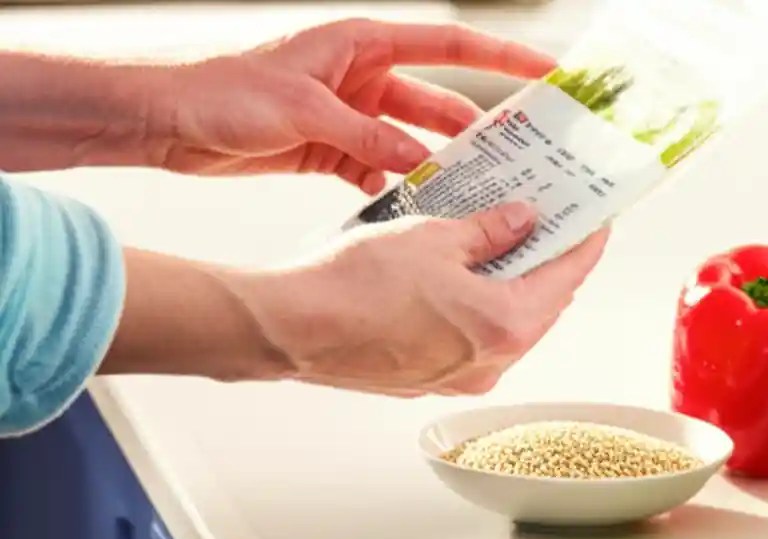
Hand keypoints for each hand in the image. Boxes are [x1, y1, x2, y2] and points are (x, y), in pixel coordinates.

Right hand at [103, 203, 608, 396]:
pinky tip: (461, 274)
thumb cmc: (356, 286)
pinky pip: (470, 339)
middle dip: (548, 260)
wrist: (291, 329)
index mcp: (506, 325)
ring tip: (502, 240)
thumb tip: (522, 220)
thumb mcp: (435, 236)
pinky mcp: (428, 379)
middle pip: (543, 304)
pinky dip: (476, 307)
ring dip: (510, 284)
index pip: (569, 275)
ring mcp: (459, 377)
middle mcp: (491, 362)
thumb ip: (489, 231)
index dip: (586, 241)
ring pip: (506, 324)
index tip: (596, 219)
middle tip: (549, 221)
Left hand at [142, 19, 555, 192]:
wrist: (164, 118)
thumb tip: (421, 163)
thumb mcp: (305, 111)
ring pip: (411, 142)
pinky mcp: (329, 149)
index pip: (451, 46)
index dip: (504, 56)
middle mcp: (362, 76)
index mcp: (363, 44)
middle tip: (520, 155)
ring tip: (474, 192)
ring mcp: (347, 115)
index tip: (549, 73)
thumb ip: (369, 137)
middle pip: (438, 102)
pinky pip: (378, 169)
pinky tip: (410, 210)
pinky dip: (393, 189)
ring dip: (436, 166)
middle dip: (476, 129)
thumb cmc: (222, 89)